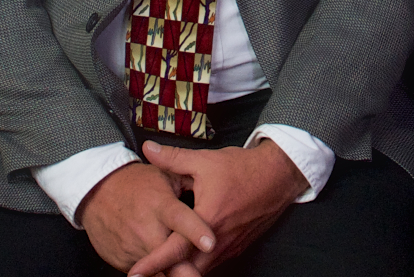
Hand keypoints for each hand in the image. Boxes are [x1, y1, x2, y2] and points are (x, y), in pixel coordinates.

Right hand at [76, 161, 213, 274]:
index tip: (210, 242)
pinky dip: (158, 271)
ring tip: (190, 271)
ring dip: (175, 271)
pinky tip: (169, 266)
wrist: (96, 193)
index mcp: (161, 205)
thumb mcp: (163, 174)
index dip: (196, 231)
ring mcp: (133, 248)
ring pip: (158, 270)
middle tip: (197, 276)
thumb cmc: (135, 183)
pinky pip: (147, 272)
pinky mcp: (122, 261)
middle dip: (185, 271)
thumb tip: (214, 170)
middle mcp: (146, 229)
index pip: (181, 220)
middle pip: (168, 257)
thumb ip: (186, 175)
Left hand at [127, 139, 304, 276]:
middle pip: (187, 270)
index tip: (134, 273)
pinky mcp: (236, 248)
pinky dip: (196, 266)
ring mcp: (230, 247)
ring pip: (200, 270)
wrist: (279, 175)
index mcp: (208, 218)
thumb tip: (147, 149)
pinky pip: (212, 264)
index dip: (152, 263)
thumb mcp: (206, 160)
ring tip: (161, 272)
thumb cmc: (243, 168)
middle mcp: (219, 240)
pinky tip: (185, 262)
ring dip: (182, 271)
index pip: (175, 249)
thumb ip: (173, 158)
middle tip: (143, 275)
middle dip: (166, 274)